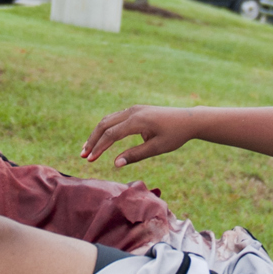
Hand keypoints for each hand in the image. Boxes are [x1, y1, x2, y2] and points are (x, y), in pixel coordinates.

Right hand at [82, 105, 200, 166]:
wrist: (189, 119)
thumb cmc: (175, 135)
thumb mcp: (157, 148)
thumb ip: (135, 155)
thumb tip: (116, 164)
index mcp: (138, 120)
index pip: (111, 135)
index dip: (99, 148)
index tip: (90, 160)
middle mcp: (132, 111)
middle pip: (104, 124)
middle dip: (92, 140)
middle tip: (83, 156)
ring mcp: (133, 109)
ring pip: (108, 120)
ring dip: (96, 134)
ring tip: (87, 149)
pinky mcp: (135, 110)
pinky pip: (115, 118)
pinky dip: (105, 129)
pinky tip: (100, 140)